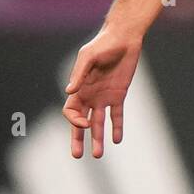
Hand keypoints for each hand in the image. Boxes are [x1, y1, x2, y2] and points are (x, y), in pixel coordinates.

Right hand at [62, 27, 142, 157]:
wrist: (123, 38)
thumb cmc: (102, 44)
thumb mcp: (88, 57)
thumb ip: (79, 74)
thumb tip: (69, 92)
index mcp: (78, 88)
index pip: (71, 111)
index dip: (74, 121)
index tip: (85, 124)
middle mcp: (89, 95)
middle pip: (81, 122)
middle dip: (78, 138)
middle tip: (77, 155)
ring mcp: (104, 97)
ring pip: (99, 123)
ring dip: (97, 138)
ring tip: (97, 154)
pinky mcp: (119, 95)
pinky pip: (117, 115)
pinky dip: (116, 127)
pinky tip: (116, 140)